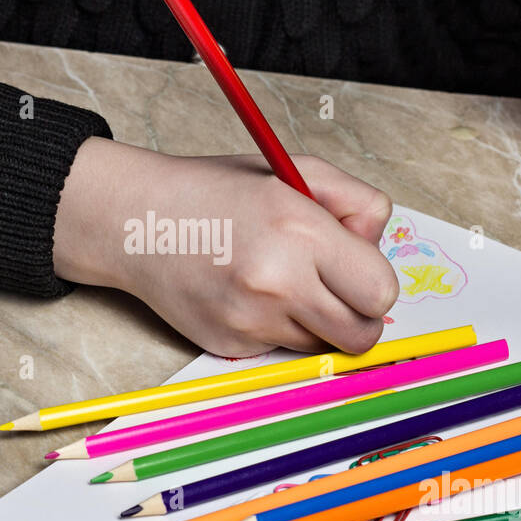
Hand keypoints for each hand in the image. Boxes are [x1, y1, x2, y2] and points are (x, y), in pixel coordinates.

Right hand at [53, 138, 398, 356]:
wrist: (139, 222)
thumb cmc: (218, 193)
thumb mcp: (295, 171)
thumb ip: (356, 204)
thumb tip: (378, 251)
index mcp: (300, 231)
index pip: (380, 293)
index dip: (375, 285)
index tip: (359, 274)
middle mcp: (277, 282)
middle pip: (361, 336)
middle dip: (358, 317)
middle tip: (336, 291)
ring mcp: (251, 321)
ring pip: (321, 346)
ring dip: (314, 322)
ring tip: (280, 282)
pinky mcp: (230, 345)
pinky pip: (280, 349)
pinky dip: (275, 328)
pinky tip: (246, 294)